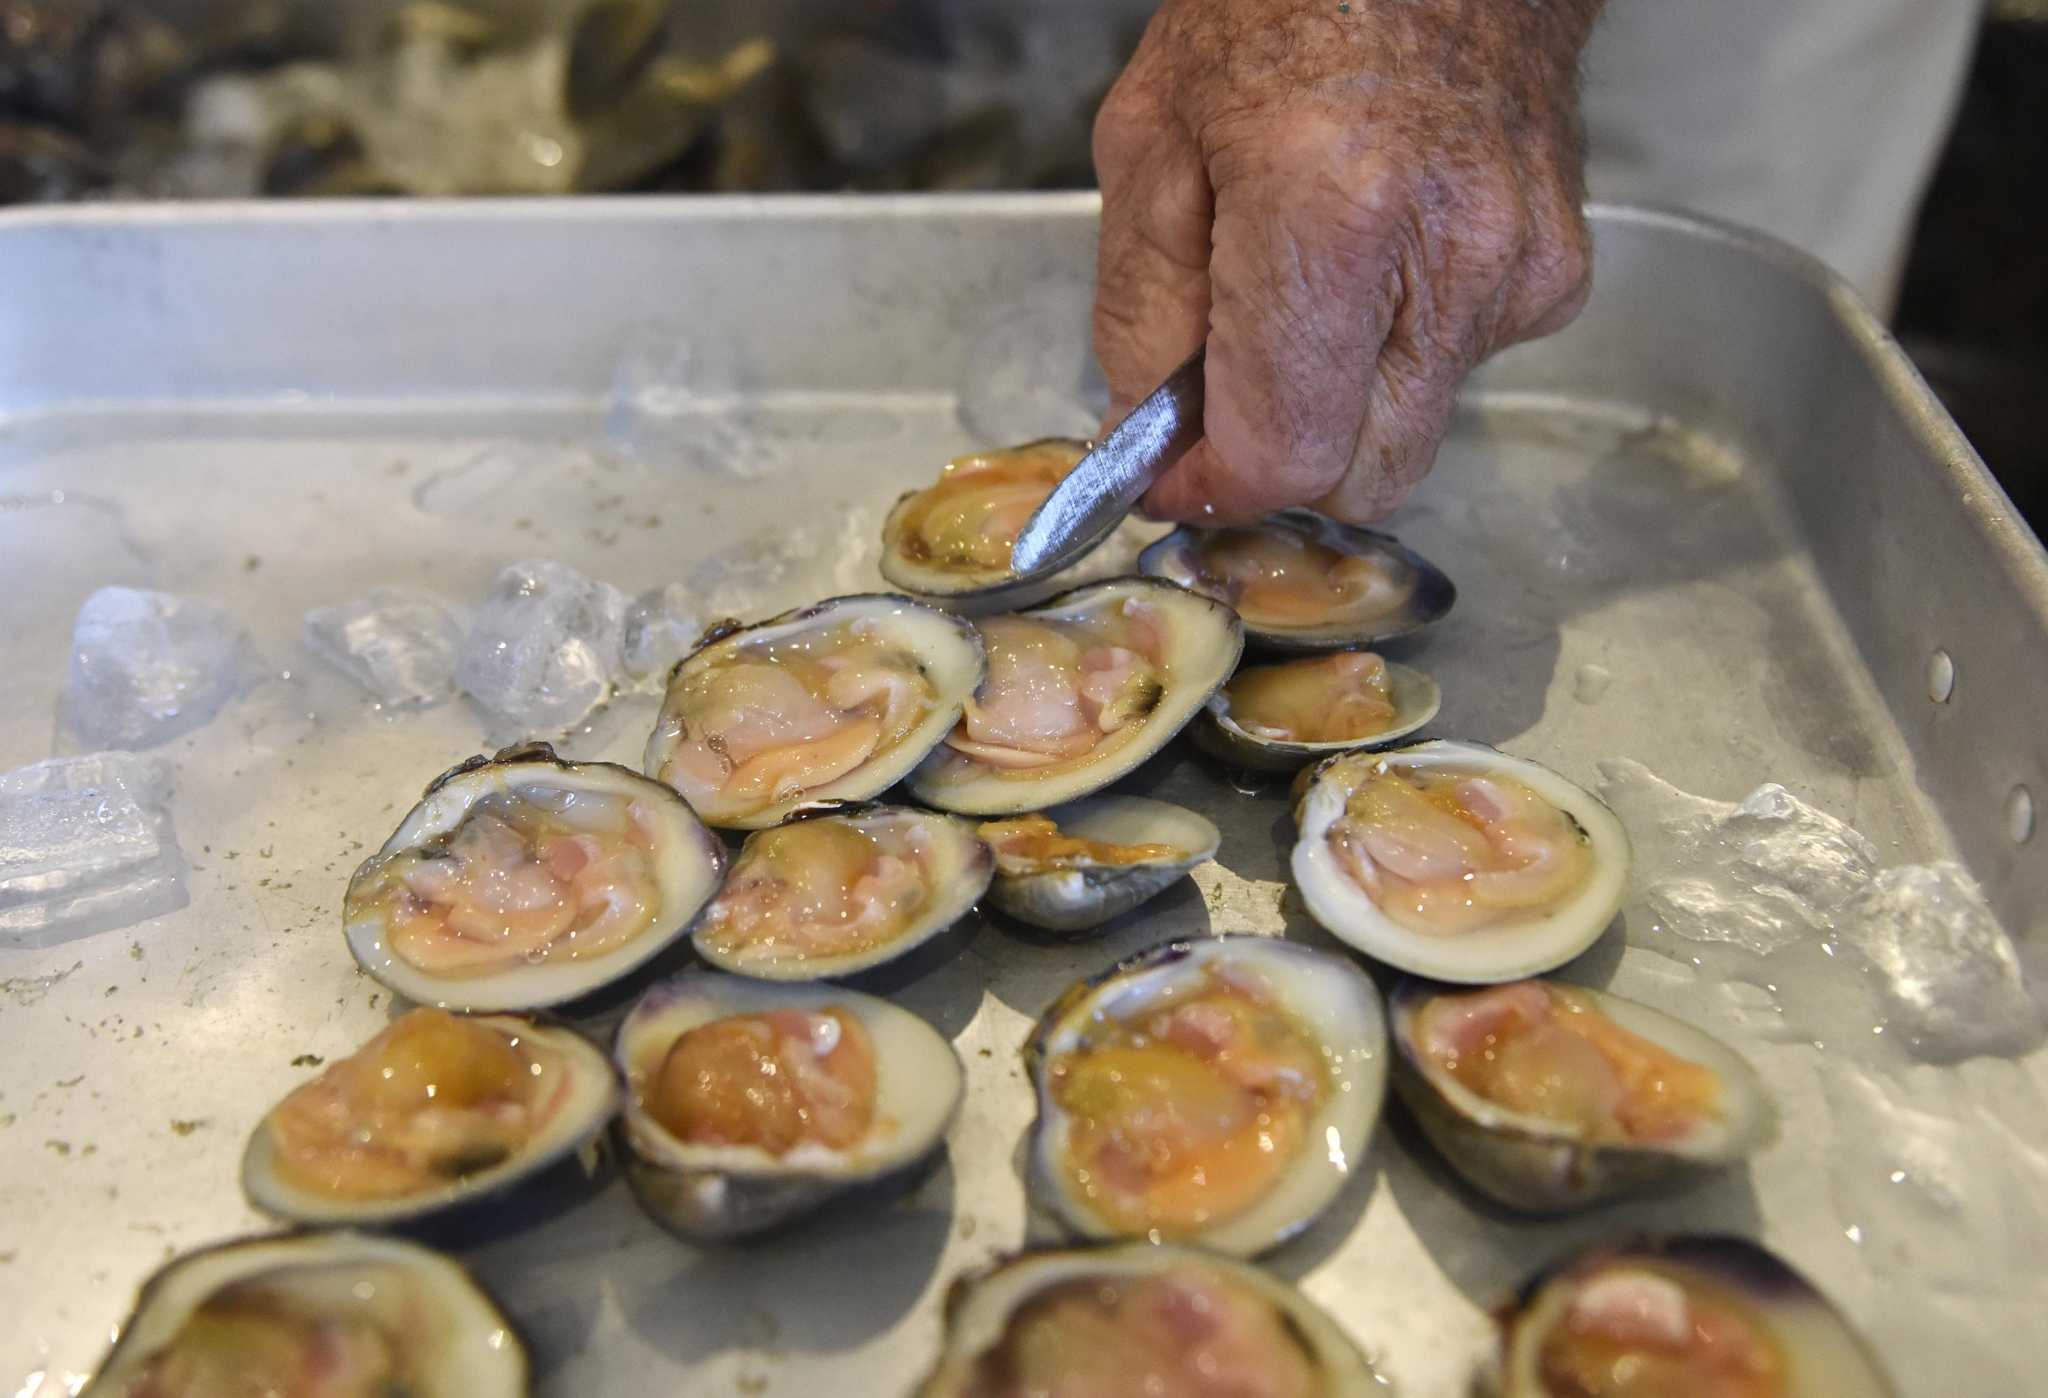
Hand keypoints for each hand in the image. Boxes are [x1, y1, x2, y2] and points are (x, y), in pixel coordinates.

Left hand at [1093, 0, 1603, 522]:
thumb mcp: (1152, 139)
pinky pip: (1460, 368)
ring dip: (1342, 399)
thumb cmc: (1284, 3)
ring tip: (1308, 281)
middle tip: (1227, 392)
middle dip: (1285, 457)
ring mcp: (1519, 269)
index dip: (1216, 487)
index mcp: (1330, 216)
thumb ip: (1141, 315)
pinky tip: (1379, 253)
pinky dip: (1401, 345)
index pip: (1287, 451)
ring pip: (1413, 429)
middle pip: (1366, 476)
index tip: (1175, 473)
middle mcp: (1448, 257)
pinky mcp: (1558, 275)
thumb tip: (1154, 438)